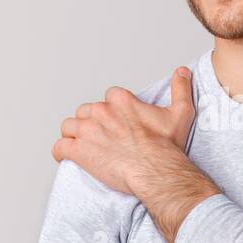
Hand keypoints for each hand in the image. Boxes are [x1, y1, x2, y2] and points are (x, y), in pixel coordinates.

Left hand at [52, 67, 196, 195]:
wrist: (156, 171)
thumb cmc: (166, 146)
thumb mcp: (180, 113)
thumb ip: (180, 89)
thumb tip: (182, 72)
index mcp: (121, 100)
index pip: (108, 99)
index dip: (111, 111)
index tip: (118, 123)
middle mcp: (101, 111)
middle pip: (86, 112)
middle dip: (91, 123)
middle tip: (102, 138)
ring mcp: (87, 130)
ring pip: (70, 127)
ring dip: (74, 136)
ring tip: (84, 146)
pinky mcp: (78, 150)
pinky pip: (60, 148)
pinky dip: (61, 153)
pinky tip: (67, 157)